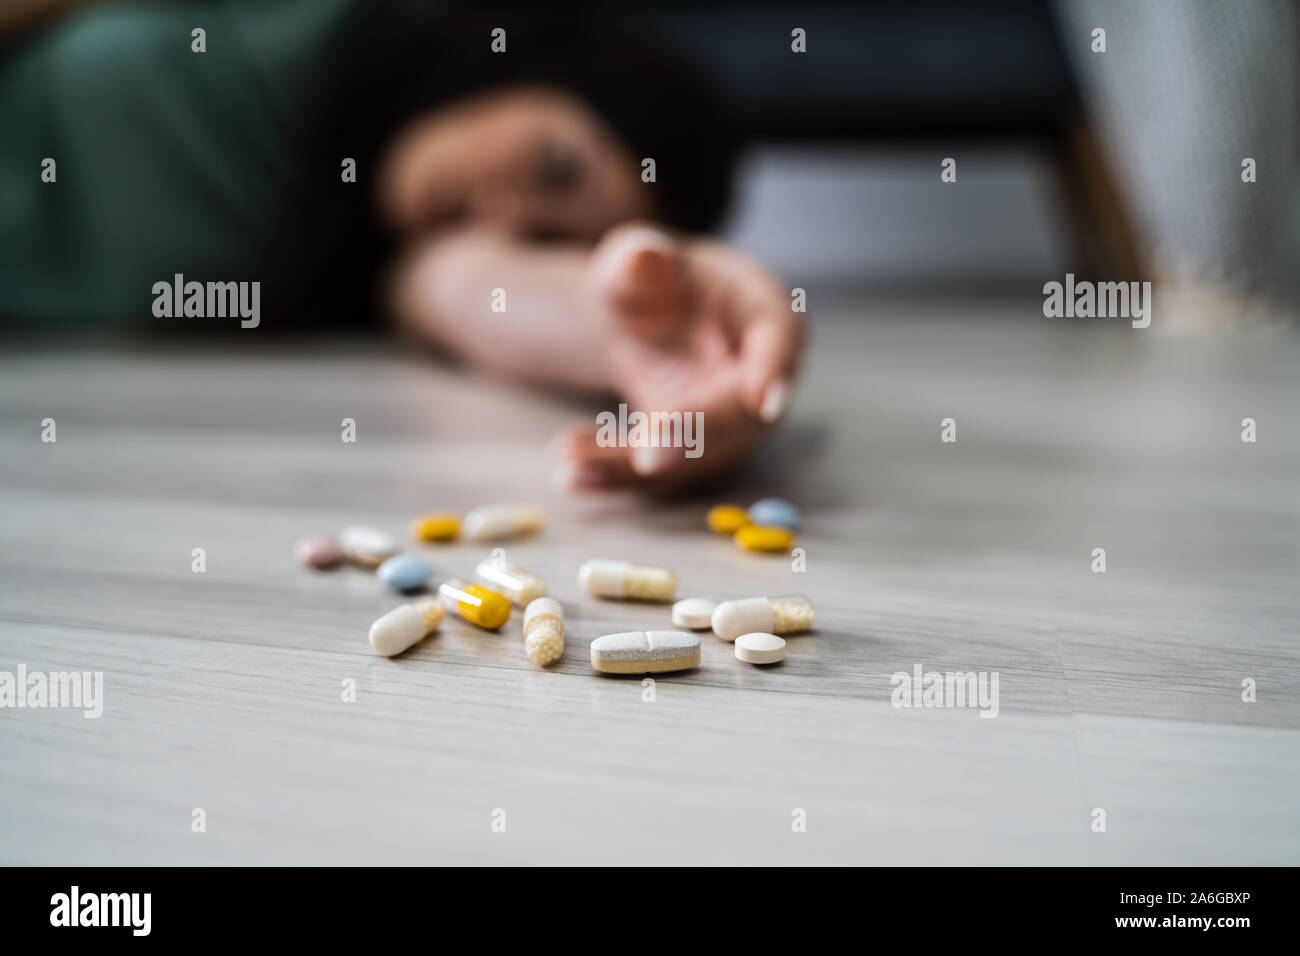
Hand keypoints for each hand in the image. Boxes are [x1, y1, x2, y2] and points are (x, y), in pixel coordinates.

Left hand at [554, 223, 805, 490]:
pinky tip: (571, 475)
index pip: (779, 338)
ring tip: (572, 467)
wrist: (644, 315)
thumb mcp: (637, 256)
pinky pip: (657, 470)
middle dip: (690, 437)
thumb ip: (638, 258)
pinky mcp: (691, 450)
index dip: (775, 370)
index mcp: (762, 310)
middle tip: (647, 458)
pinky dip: (613, 474)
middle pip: (736, 415)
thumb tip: (644, 256)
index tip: (762, 403)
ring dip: (632, 467)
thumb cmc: (656, 275)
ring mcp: (728, 422)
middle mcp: (756, 375)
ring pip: (690, 455)